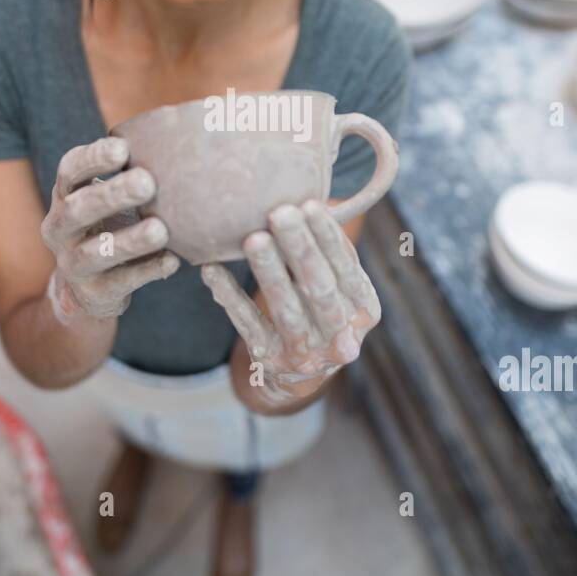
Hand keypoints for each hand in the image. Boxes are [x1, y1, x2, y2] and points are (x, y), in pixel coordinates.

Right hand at [41, 135, 179, 322]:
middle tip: (147, 182)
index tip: (122, 148)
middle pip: (77, 209)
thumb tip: (184, 138)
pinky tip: (172, 261)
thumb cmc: (111, 226)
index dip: (92, 158)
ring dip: (129, 240)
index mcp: (65, 196)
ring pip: (96, 251)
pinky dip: (147, 271)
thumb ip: (133, 173)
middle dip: (111, 195)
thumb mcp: (111, 199)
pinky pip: (120, 282)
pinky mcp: (93, 294)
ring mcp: (72, 264)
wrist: (90, 289)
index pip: (69, 171)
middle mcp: (59, 228)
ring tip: (160, 229)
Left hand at [201, 199, 379, 412]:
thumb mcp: (339, 289)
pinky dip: (230, 297)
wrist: (300, 375)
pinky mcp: (270, 360)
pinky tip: (212, 270)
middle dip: (301, 249)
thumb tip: (318, 200)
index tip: (309, 204)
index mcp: (364, 311)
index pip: (347, 270)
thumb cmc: (318, 310)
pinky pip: (248, 325)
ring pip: (287, 309)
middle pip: (320, 288)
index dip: (329, 238)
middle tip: (280, 213)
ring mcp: (305, 353)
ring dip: (269, 271)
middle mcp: (340, 337)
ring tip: (252, 238)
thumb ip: (332, 256)